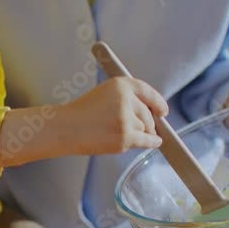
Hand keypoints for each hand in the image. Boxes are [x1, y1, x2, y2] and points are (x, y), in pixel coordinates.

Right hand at [0, 78, 168, 168]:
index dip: (158, 102)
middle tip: (143, 128)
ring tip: (120, 135)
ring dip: (140, 134)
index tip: (163, 110)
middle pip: (148, 114)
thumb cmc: (81, 114)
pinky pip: (147, 141)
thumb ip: (126, 99)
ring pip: (146, 129)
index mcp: (120, 85)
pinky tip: (155, 142)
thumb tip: (152, 114)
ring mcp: (126, 119)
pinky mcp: (125, 137)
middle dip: (148, 123)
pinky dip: (152, 142)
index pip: (147, 92)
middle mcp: (126, 100)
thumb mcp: (104, 95)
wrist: (65, 129)